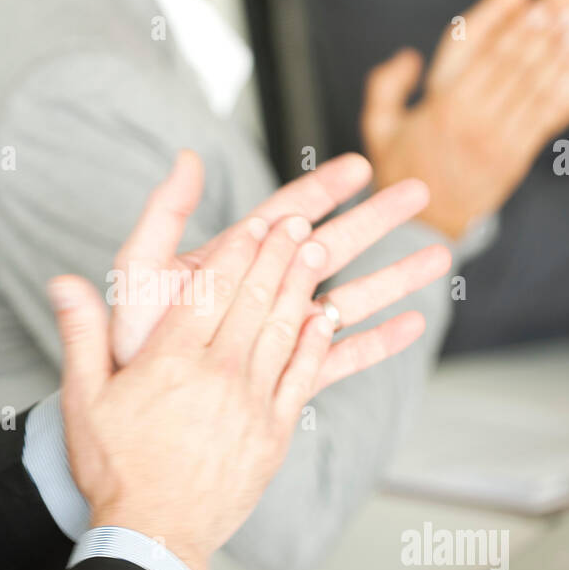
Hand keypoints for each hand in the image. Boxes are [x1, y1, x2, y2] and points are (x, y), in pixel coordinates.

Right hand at [49, 153, 449, 569]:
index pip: (212, 289)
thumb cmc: (114, 468)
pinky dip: (317, 344)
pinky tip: (327, 318)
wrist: (153, 535)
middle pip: (255, 299)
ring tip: (317, 251)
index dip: (240, 250)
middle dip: (279, 254)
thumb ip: (81, 334)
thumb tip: (64, 282)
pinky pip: (303, 377)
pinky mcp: (273, 432)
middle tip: (300, 221)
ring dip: (303, 287)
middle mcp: (218, 374)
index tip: (260, 222)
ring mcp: (251, 403)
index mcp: (172, 359)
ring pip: (284, 331)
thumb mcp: (83, 399)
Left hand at [109, 150, 450, 389]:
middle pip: (331, 248)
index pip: (287, 214)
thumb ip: (164, 216)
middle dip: (375, 220)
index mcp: (233, 263)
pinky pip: (338, 358)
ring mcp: (277, 335)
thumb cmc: (129, 342)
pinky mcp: (285, 378)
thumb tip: (183, 158)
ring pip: (347, 299)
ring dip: (393, 277)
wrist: (132, 411)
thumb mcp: (140, 271)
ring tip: (439, 256)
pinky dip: (376, 343)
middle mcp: (262, 295)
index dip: (323, 189)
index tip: (361, 167)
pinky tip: (412, 326)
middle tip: (419, 193)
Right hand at [363, 0, 568, 238]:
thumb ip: (389, 83)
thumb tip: (410, 54)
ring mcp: (507, 136)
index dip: (552, 6)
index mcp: (448, 102)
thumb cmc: (398, 169)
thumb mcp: (379, 123)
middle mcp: (483, 116)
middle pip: (548, 51)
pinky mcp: (523, 152)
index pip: (506, 43)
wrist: (417, 230)